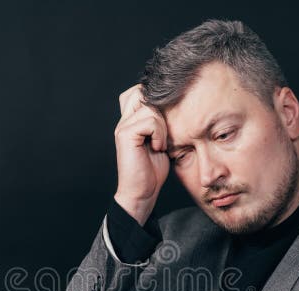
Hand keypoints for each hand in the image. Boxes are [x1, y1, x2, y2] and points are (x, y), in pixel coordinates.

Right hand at [113, 84, 169, 224]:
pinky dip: (158, 134)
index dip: (155, 98)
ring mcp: (123, 127)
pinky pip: (150, 121)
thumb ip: (160, 122)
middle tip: (164, 130)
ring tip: (160, 144)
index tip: (168, 118)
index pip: (139, 91)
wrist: (142, 192)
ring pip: (150, 108)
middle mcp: (124, 120)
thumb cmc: (153, 171)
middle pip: (141, 92)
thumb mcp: (161, 141)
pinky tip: (157, 148)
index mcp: (131, 120)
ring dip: (162, 126)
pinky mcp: (125, 135)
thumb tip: (175, 104)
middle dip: (160, 108)